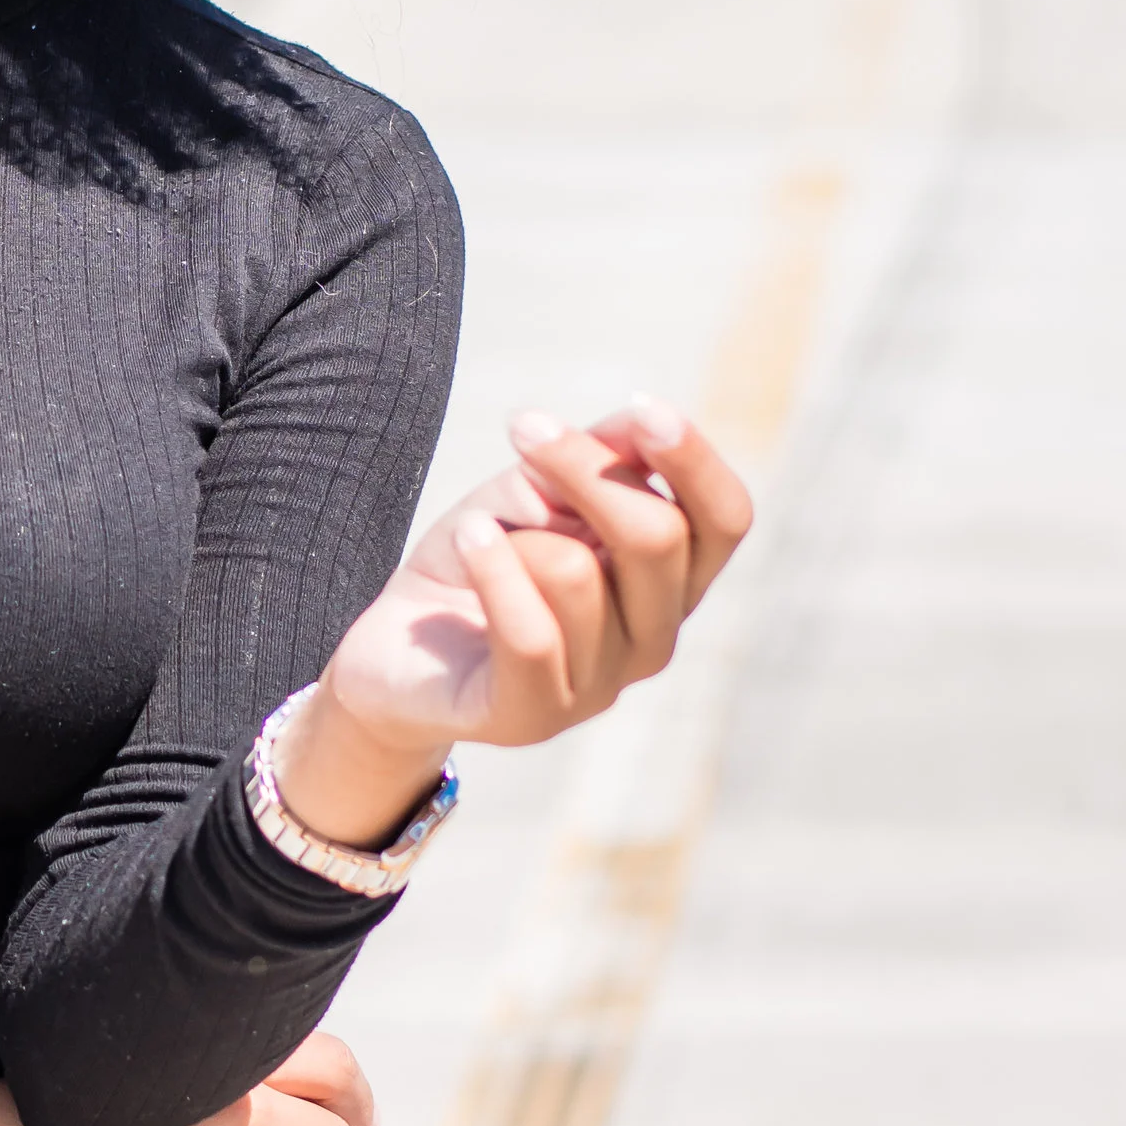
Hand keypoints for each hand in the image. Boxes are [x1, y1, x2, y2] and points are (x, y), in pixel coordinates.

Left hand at [274, 397, 753, 844]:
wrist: (400, 645)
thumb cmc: (487, 557)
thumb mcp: (540, 489)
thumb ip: (602, 455)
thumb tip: (646, 418)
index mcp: (672, 582)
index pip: (725, 520)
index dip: (696, 461)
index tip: (644, 408)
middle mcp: (653, 640)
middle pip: (657, 537)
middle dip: (583, 468)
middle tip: (522, 429)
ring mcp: (599, 688)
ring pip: (577, 574)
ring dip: (516, 533)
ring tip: (480, 536)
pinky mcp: (533, 717)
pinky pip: (527, 630)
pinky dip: (490, 568)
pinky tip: (469, 543)